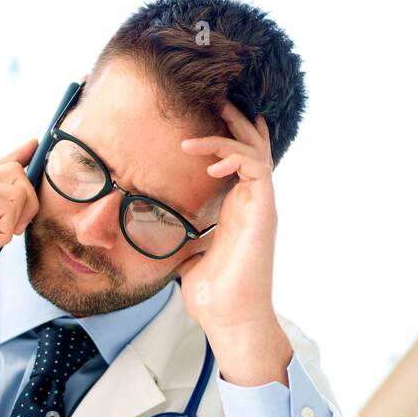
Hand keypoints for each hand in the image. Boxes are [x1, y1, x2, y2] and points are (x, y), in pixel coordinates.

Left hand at [176, 103, 292, 385]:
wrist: (229, 319)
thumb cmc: (212, 295)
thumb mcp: (188, 257)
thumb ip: (181, 239)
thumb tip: (153, 232)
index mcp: (238, 209)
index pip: (238, 161)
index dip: (224, 137)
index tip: (196, 123)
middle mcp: (253, 203)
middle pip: (253, 147)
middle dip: (235, 119)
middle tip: (215, 96)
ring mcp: (261, 206)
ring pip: (256, 150)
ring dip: (232, 130)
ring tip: (212, 112)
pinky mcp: (264, 212)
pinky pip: (255, 169)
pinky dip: (234, 156)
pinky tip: (210, 162)